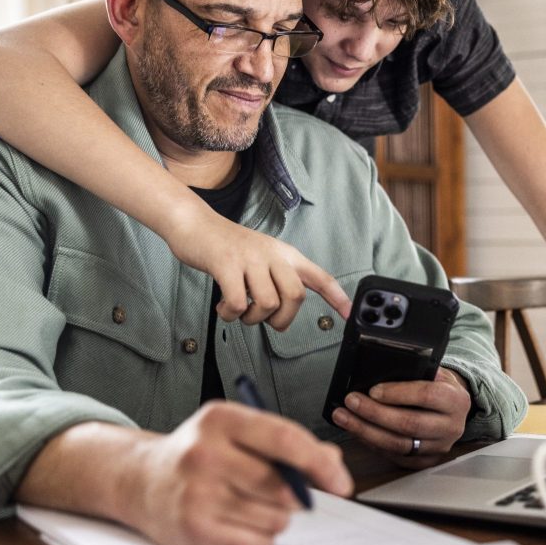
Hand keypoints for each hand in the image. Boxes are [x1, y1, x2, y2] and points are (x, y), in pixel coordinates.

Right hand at [121, 401, 352, 544]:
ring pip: (275, 519)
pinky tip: (236, 526)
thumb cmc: (199, 456)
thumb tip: (332, 464)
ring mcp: (197, 492)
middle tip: (281, 495)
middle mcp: (206, 452)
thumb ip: (287, 444)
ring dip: (273, 519)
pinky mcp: (193, 529)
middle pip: (284, 486)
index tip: (342, 484)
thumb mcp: (237, 434)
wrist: (141, 480)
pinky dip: (257, 542)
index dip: (320, 464)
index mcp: (221, 418)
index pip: (286, 439)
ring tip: (245, 507)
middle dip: (295, 497)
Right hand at [162, 203, 351, 329]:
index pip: (318, 276)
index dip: (337, 296)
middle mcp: (272, 254)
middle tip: (264, 320)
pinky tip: (224, 309)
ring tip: (239, 311)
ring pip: (267, 303)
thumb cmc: (227, 247)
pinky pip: (238, 303)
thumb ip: (277, 277)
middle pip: (295, 296)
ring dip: (252, 319)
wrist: (195, 224)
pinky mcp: (226, 265)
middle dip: (282, 319)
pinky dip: (231, 315)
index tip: (350, 314)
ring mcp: (249, 258)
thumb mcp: (261, 256)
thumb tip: (285, 308)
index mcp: (284, 254)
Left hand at [331, 368, 472, 467]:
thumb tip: (378, 371)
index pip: (426, 395)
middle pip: (409, 423)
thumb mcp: (434, 372)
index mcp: (455, 400)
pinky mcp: (425, 461)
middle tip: (351, 402)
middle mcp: (451, 427)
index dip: (397, 393)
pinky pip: (395, 456)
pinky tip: (357, 431)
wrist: (454, 410)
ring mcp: (438, 447)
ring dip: (366, 431)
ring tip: (344, 417)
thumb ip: (415, 372)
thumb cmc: (439, 387)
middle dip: (374, 413)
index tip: (373, 390)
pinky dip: (372, 443)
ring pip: (398, 444)